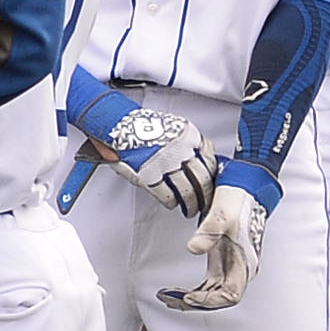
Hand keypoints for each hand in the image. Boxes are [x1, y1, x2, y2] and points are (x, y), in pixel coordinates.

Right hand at [99, 106, 217, 218]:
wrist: (116, 121)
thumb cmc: (140, 124)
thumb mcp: (172, 125)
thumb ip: (187, 142)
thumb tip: (198, 159)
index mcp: (188, 135)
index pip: (210, 160)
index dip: (212, 176)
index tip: (212, 183)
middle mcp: (179, 150)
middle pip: (202, 179)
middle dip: (205, 194)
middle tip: (205, 201)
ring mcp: (165, 164)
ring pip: (187, 191)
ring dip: (191, 203)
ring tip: (191, 209)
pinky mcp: (149, 176)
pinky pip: (167, 195)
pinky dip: (171, 202)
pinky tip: (172, 203)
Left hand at [158, 180, 267, 311]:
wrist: (245, 187)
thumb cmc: (239, 201)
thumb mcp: (222, 214)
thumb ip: (209, 232)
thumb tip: (194, 248)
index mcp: (244, 262)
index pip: (230, 295)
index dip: (210, 300)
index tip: (189, 296)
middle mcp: (239, 268)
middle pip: (218, 298)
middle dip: (194, 302)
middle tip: (169, 299)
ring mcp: (231, 265)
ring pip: (212, 293)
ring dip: (191, 298)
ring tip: (168, 297)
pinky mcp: (222, 260)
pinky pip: (208, 284)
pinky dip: (193, 289)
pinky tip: (178, 290)